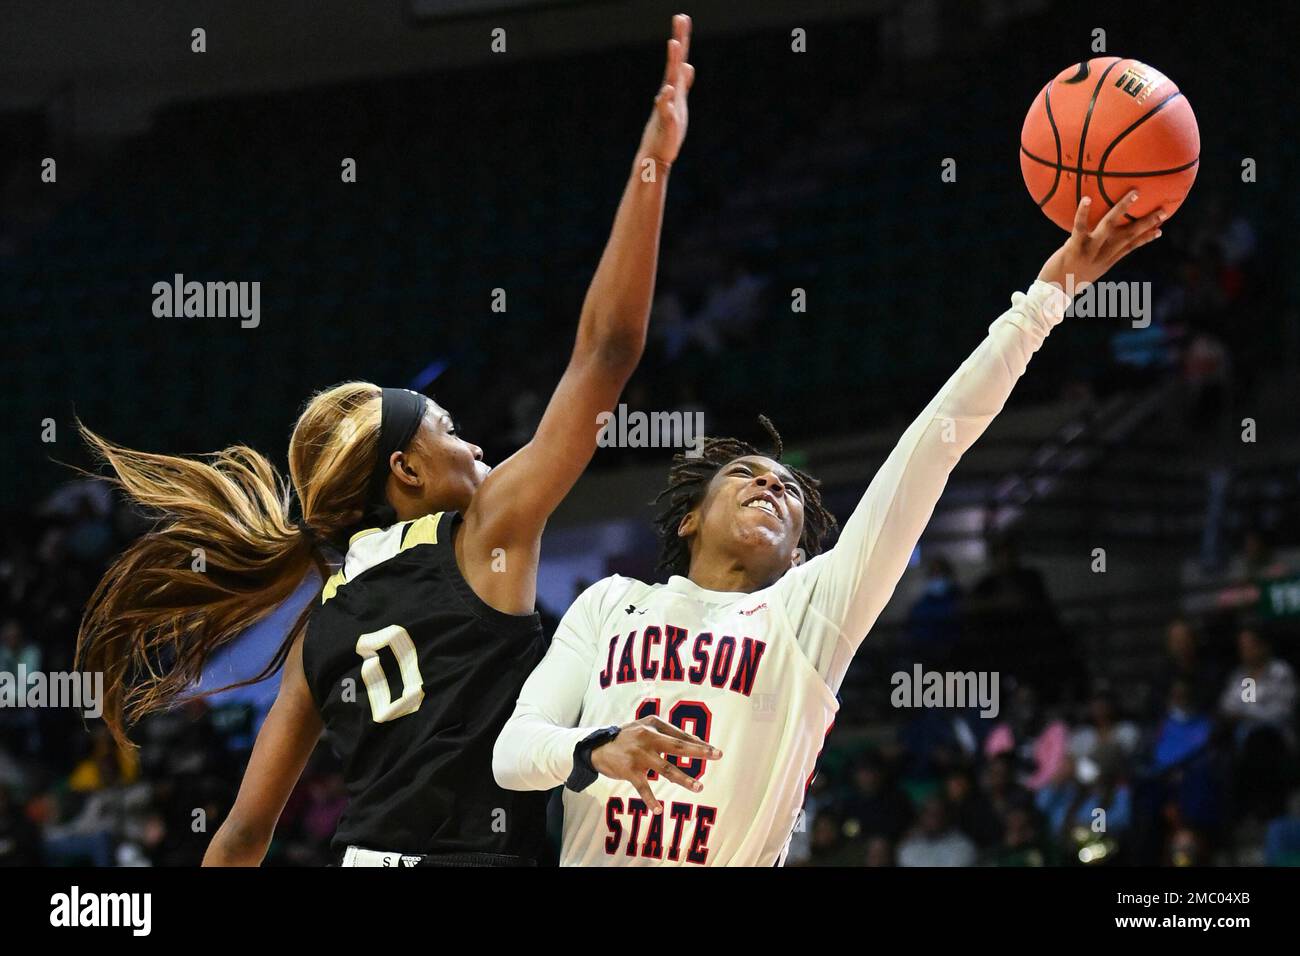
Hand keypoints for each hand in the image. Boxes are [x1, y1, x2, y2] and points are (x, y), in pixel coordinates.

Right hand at [588, 714, 720, 813]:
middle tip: (717, 756)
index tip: (714, 751)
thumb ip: (666, 732)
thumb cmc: (627, 737)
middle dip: (699, 752)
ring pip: (666, 769)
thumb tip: (694, 742)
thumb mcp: (644, 726)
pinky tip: (659, 809)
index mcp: (653, 725)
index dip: (698, 743)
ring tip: (699, 787)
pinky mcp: (629, 771)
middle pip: (677, 746)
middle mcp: (647, 738)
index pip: (680, 735)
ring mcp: (638, 755)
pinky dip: (650, 799)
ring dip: (684, 779)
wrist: (598, 747)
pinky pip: (643, 788)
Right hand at [638, 14, 694, 166]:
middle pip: (675, 63)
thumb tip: (688, 66)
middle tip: (680, 18)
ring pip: (670, 81)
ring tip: (674, 44)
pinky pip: (666, 109)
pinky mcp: (666, 123)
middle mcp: (670, 93)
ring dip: (672, 63)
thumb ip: (683, 84)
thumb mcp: (679, 102)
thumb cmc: (668, 129)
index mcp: (675, 89)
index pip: (679, 60)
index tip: (682, 17)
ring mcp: (667, 106)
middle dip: (679, 41)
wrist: (656, 153)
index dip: (682, 39)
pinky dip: (666, 99)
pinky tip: (669, 89)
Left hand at [1037, 192, 1164, 291]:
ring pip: (1110, 227)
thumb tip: (1088, 238)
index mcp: (1106, 261)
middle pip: (1129, 236)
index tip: (1161, 228)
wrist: (1052, 295)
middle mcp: (1102, 256)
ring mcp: (1089, 252)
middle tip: (1164, 209)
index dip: (1146, 238)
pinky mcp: (1074, 248)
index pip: (1130, 247)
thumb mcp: (1084, 269)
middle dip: (1147, 222)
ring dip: (1122, 209)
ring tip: (1134, 193)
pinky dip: (1083, 213)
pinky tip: (1087, 198)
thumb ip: (1090, 255)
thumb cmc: (1065, 280)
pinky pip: (1080, 227)